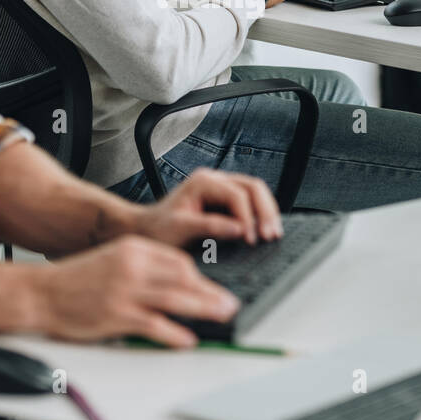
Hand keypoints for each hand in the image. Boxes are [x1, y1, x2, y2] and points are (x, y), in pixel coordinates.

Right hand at [28, 235, 239, 347]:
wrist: (40, 292)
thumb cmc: (76, 279)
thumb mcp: (113, 259)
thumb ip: (142, 267)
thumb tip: (176, 282)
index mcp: (133, 249)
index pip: (178, 260)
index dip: (200, 276)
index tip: (212, 286)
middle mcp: (132, 266)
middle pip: (184, 277)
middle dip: (211, 292)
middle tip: (229, 303)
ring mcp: (125, 291)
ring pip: (176, 299)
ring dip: (204, 309)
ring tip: (221, 316)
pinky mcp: (117, 315)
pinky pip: (155, 325)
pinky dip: (175, 333)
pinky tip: (188, 339)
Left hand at [134, 167, 282, 247]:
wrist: (146, 231)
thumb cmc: (158, 230)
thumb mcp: (180, 229)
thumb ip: (209, 227)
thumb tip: (239, 229)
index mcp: (202, 182)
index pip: (236, 194)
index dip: (247, 216)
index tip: (251, 239)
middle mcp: (214, 180)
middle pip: (253, 187)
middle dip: (265, 211)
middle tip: (271, 235)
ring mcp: (221, 189)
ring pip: (256, 193)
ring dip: (267, 213)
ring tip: (273, 234)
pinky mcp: (225, 202)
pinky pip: (251, 203)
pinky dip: (260, 216)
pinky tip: (264, 231)